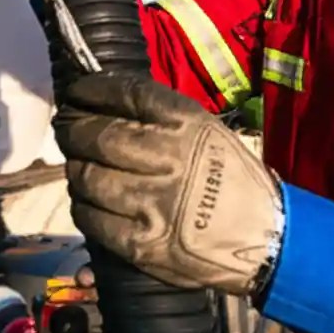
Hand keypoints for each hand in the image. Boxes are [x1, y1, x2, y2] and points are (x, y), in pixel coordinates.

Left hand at [53, 73, 283, 296]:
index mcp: (185, 125)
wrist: (265, 238)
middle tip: (68, 130)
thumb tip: (106, 103)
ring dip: (76, 169)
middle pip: (96, 136)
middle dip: (73, 131)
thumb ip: (160, 117)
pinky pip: (91, 217)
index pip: (124, 94)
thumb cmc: (231, 179)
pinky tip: (88, 200)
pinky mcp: (141, 242)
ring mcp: (152, 202)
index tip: (77, 92)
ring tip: (80, 166)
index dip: (91, 90)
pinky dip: (83, 205)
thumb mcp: (205, 132)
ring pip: (86, 177)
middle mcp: (167, 158)